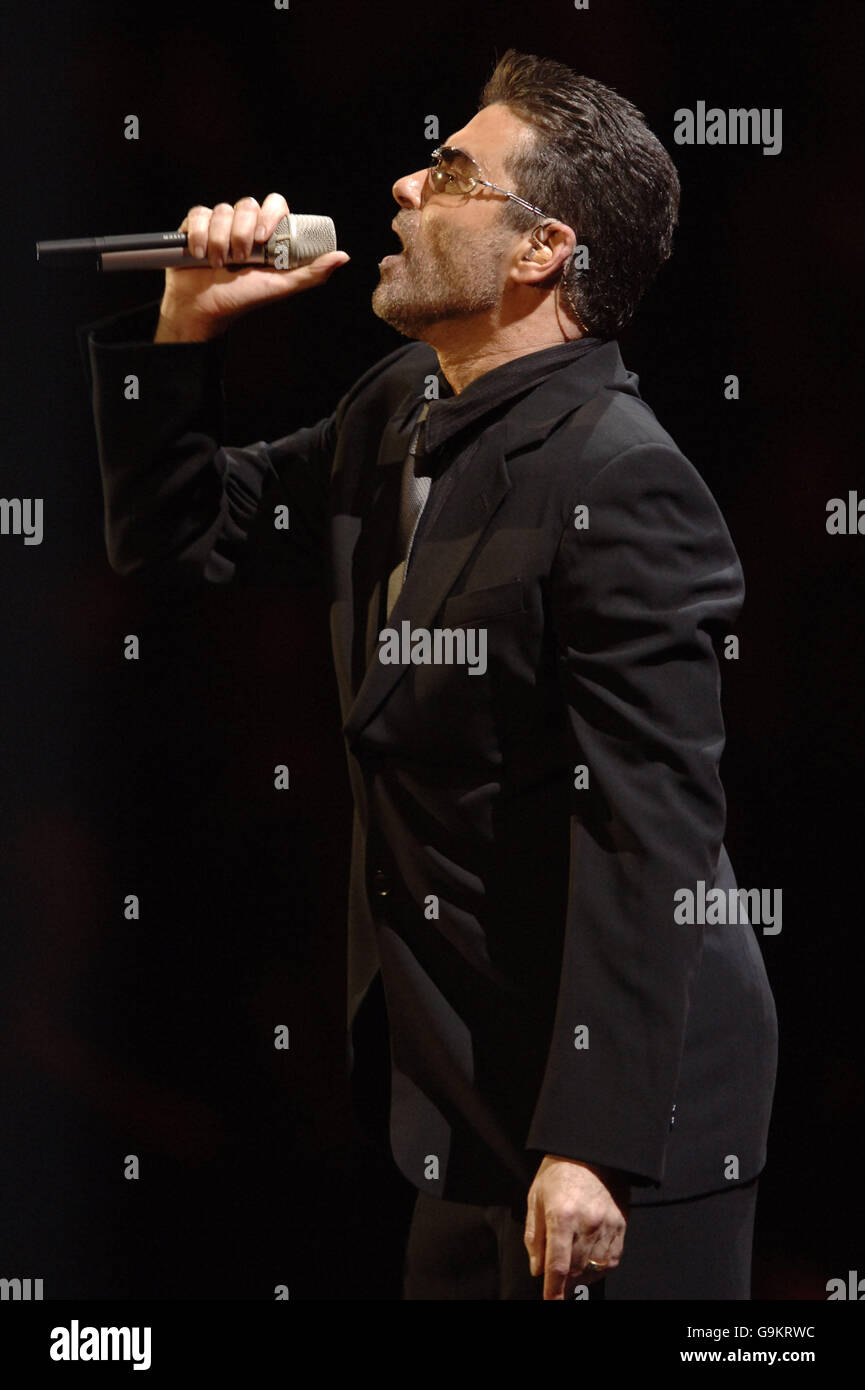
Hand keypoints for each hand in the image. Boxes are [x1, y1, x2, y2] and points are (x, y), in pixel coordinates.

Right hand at [154, 192, 349, 340]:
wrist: (203, 309)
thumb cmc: (242, 299)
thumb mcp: (280, 287)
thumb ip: (311, 273)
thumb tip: (342, 256)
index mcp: (267, 235)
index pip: (274, 204)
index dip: (269, 215)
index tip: (263, 239)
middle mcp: (244, 225)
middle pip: (247, 204)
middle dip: (243, 232)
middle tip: (241, 259)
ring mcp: (219, 224)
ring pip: (222, 210)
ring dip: (220, 240)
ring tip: (219, 264)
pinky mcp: (195, 225)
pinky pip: (199, 214)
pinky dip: (200, 235)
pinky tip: (200, 254)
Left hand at [524, 1155, 629, 1299]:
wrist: (591, 1150)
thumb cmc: (559, 1171)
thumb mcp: (536, 1197)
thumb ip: (535, 1236)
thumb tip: (538, 1270)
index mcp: (561, 1215)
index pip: (557, 1265)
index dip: (553, 1291)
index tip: (551, 1303)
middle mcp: (587, 1222)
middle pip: (575, 1269)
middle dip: (564, 1282)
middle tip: (557, 1283)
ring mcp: (607, 1225)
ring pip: (594, 1268)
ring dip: (580, 1277)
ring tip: (571, 1272)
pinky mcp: (621, 1225)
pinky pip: (611, 1260)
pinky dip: (599, 1269)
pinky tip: (589, 1265)